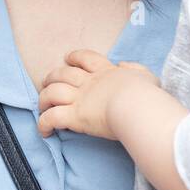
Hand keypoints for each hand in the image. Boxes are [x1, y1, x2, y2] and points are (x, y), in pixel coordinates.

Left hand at [38, 49, 159, 140]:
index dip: (74, 57)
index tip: (67, 59)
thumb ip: (135, 70)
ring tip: (42, 107)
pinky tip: (44, 132)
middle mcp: (89, 83)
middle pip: (62, 74)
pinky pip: (51, 118)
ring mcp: (80, 99)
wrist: (138, 107)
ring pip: (51, 93)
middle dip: (51, 77)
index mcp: (106, 72)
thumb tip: (123, 66)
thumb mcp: (147, 76)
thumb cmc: (147, 95)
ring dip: (43, 99)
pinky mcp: (75, 116)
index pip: (85, 58)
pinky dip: (43, 124)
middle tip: (47, 83)